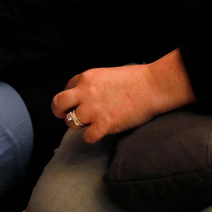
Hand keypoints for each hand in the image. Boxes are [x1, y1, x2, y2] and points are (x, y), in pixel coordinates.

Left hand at [51, 50, 195, 143]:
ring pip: (71, 122)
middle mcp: (85, 92)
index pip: (66, 88)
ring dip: (79, 125)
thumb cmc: (135, 80)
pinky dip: (92, 137)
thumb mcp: (106, 75)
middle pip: (58, 103)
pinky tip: (100, 133)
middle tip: (65, 116)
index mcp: (86, 77)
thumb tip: (83, 97)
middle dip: (59, 111)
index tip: (77, 102)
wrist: (153, 86)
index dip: (71, 97)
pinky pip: (87, 137)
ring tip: (92, 123)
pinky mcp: (105, 124)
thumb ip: (92, 85)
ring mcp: (94, 109)